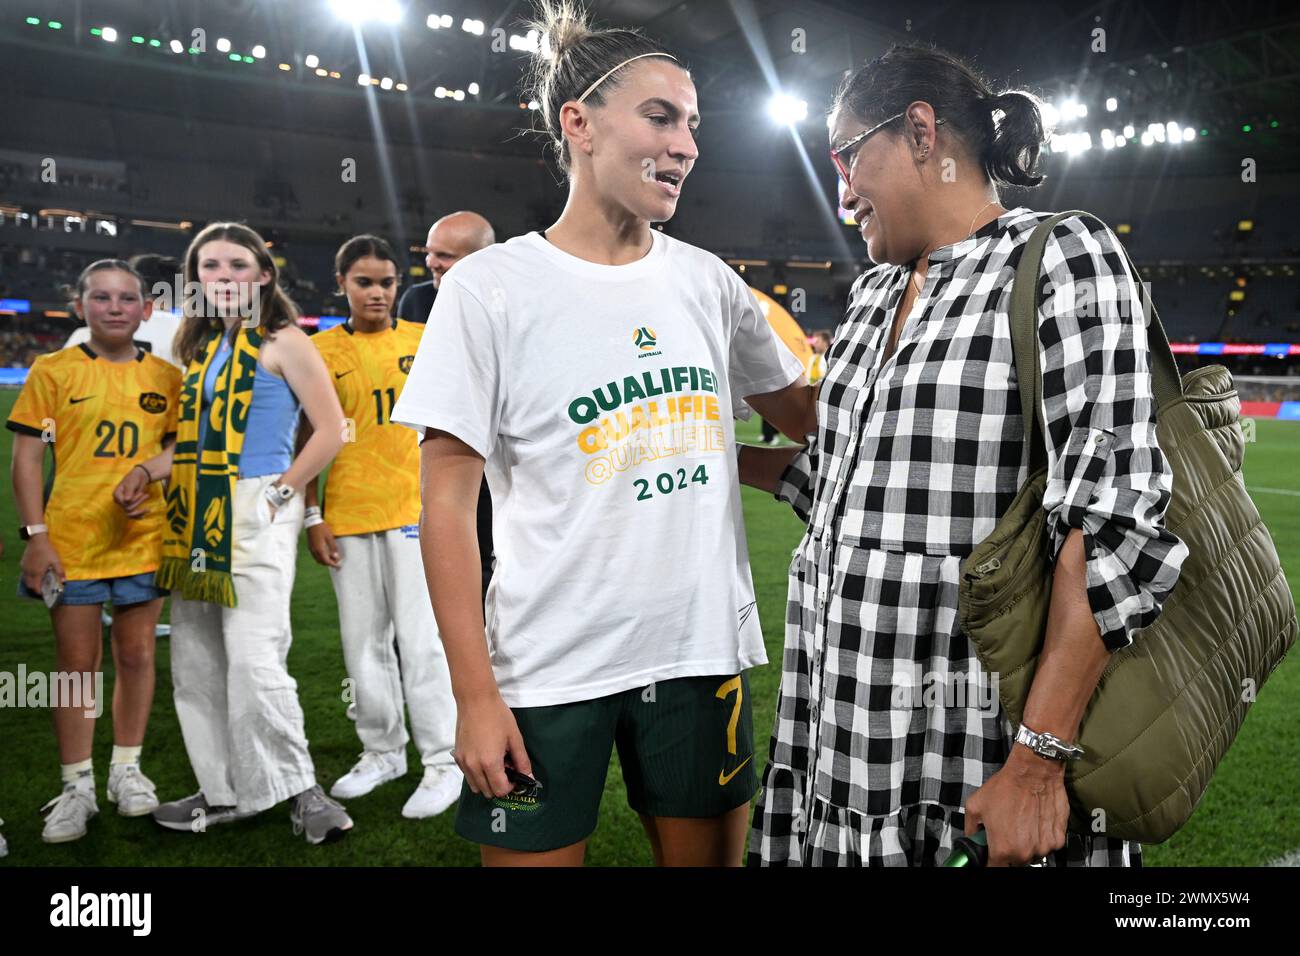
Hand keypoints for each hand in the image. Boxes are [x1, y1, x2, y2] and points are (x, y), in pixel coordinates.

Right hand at [20, 536, 63, 592]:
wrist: (37, 540)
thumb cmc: (48, 551)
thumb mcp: (56, 561)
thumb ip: (60, 572)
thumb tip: (64, 581)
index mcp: (36, 573)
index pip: (35, 587)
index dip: (39, 592)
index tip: (44, 593)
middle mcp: (28, 572)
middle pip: (29, 585)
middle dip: (35, 588)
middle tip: (42, 588)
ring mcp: (24, 567)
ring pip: (25, 579)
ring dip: (31, 582)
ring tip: (39, 581)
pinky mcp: (22, 563)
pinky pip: (24, 573)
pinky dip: (28, 576)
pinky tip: (35, 572)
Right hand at [113, 464, 151, 517]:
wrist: (139, 477)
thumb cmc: (134, 478)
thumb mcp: (132, 483)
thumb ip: (129, 491)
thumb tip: (127, 500)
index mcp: (116, 494)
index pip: (124, 503)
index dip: (134, 500)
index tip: (141, 493)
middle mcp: (118, 501)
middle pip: (128, 508)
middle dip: (138, 502)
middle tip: (147, 495)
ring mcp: (123, 504)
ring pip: (129, 514)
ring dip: (139, 511)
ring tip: (148, 509)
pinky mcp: (129, 506)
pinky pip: (131, 515)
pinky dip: (137, 516)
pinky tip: (143, 516)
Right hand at [307, 522, 340, 567]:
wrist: (312, 523)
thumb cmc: (322, 529)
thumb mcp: (330, 538)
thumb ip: (333, 548)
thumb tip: (336, 557)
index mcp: (320, 550)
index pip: (327, 561)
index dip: (333, 565)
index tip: (339, 566)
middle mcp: (314, 551)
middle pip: (322, 562)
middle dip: (329, 564)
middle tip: (336, 562)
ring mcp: (311, 549)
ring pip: (318, 560)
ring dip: (325, 561)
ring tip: (332, 558)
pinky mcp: (310, 547)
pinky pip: (316, 556)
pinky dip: (321, 558)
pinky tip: (326, 554)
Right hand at [453, 692, 532, 798]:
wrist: (475, 700)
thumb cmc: (498, 716)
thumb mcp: (515, 738)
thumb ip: (522, 761)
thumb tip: (529, 777)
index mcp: (490, 763)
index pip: (500, 790)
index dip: (510, 787)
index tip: (515, 777)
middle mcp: (474, 766)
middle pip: (487, 792)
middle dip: (499, 786)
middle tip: (506, 769)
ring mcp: (463, 762)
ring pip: (475, 786)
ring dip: (486, 782)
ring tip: (495, 765)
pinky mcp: (457, 756)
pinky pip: (467, 775)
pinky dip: (476, 774)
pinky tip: (484, 758)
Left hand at [963, 745, 1069, 866]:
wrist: (1033, 772)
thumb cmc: (1006, 787)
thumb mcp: (975, 806)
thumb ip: (971, 829)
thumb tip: (972, 838)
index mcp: (1003, 849)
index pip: (994, 868)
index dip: (991, 861)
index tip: (991, 855)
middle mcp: (1025, 853)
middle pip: (1015, 862)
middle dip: (1009, 850)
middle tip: (1007, 830)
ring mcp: (1044, 847)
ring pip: (1032, 854)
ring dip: (1027, 844)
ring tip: (1022, 821)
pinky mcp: (1058, 838)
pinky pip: (1047, 844)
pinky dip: (1041, 836)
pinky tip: (1035, 820)